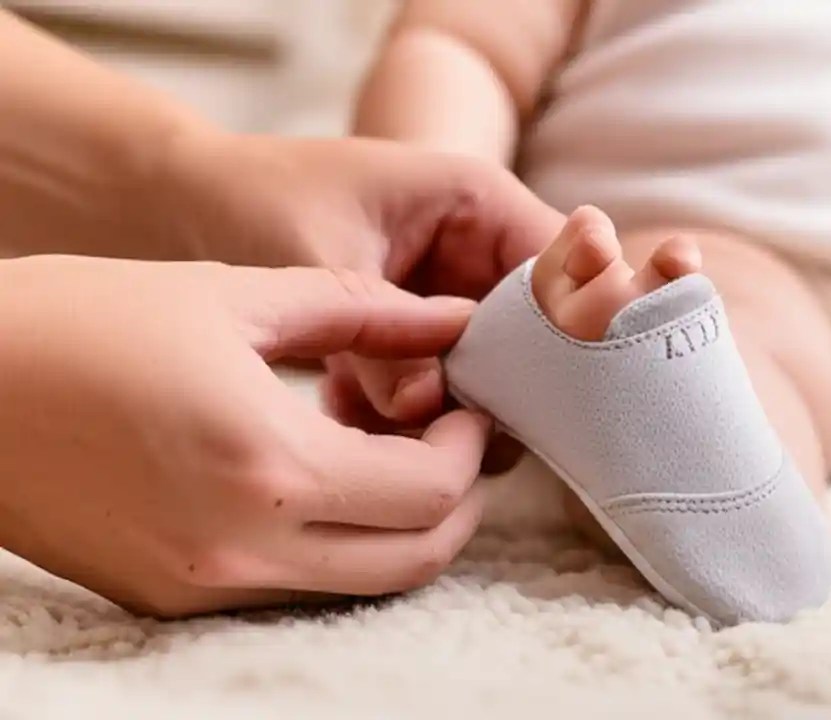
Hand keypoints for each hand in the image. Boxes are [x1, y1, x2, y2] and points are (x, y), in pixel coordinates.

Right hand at [0, 256, 491, 617]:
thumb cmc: (84, 319)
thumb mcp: (233, 293)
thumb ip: (362, 311)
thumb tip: (452, 317)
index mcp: (269, 464)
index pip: (431, 493)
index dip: (469, 449)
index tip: (466, 406)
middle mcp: (243, 547)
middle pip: (414, 561)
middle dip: (457, 502)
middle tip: (452, 441)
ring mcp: (204, 584)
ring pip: (360, 585)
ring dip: (403, 530)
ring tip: (394, 457)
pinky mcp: (168, 599)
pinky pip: (292, 587)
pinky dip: (335, 543)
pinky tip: (321, 481)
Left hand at [158, 132, 564, 429]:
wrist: (171, 206)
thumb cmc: (247, 201)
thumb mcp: (319, 258)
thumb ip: (381, 341)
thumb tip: (424, 416)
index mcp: (476, 202)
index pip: (563, 272)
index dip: (563, 334)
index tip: (535, 400)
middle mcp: (475, 252)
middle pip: (533, 336)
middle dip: (496, 389)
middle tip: (449, 434)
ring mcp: (445, 300)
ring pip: (485, 376)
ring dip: (444, 413)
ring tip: (381, 424)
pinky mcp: (409, 343)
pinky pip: (435, 394)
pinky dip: (400, 418)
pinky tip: (347, 416)